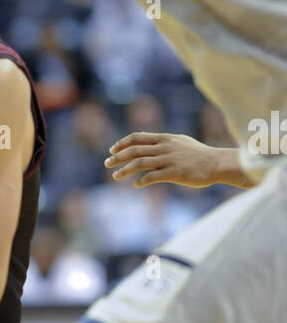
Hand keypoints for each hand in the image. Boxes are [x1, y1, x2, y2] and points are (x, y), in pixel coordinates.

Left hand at [105, 132, 221, 187]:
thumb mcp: (180, 142)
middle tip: (107, 163)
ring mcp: (169, 160)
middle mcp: (165, 147)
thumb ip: (164, 142)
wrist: (216, 163)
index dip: (122, 143)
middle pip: (135, 150)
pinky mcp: (174, 173)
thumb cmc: (198, 155)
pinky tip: (136, 184)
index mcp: (165, 138)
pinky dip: (141, 181)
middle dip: (118, 157)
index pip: (138, 137)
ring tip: (115, 176)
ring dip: (125, 170)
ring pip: (140, 163)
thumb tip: (149, 143)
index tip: (112, 150)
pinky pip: (152, 177)